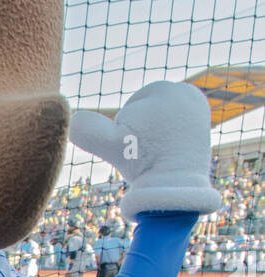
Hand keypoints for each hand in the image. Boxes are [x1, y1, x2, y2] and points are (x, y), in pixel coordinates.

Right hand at [67, 81, 220, 222]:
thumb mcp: (109, 144)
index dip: (125, 132)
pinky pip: (172, 132)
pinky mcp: (203, 127)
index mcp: (166, 88)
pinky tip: (171, 155)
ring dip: (152, 140)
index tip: (139, 147)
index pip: (130, 110)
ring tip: (161, 156)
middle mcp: (187, 94)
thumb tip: (72, 119)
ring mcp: (198, 111)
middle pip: (147, 114)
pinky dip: (167, 143)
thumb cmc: (142, 164)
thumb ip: (87, 129)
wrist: (175, 188)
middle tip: (149, 154)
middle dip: (142, 134)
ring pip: (158, 125)